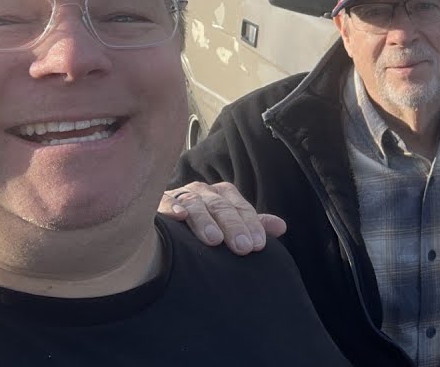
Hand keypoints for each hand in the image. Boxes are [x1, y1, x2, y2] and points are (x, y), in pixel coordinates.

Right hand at [159, 181, 286, 254]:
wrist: (166, 218)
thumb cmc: (204, 223)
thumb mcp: (230, 222)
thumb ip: (253, 224)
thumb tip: (282, 227)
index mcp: (223, 195)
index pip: (241, 209)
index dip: (251, 225)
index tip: (257, 245)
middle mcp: (204, 192)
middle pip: (221, 207)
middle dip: (233, 226)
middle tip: (242, 247)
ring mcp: (181, 196)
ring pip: (195, 204)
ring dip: (205, 221)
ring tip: (214, 240)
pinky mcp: (158, 202)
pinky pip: (165, 202)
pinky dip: (172, 208)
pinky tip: (178, 218)